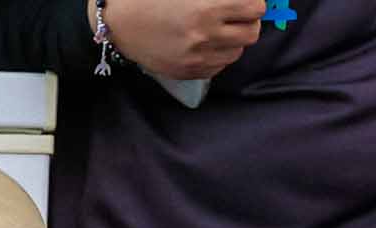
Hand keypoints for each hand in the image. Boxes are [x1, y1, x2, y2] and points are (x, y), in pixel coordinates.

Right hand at [95, 0, 264, 79]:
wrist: (120, 22)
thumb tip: (241, 1)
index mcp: (208, 8)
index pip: (255, 8)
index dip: (252, 3)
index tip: (244, 1)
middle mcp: (205, 36)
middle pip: (252, 33)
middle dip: (247, 22)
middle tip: (235, 16)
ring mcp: (196, 58)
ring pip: (237, 52)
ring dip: (233, 40)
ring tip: (217, 31)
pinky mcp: (187, 72)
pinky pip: (218, 67)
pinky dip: (217, 56)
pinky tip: (204, 44)